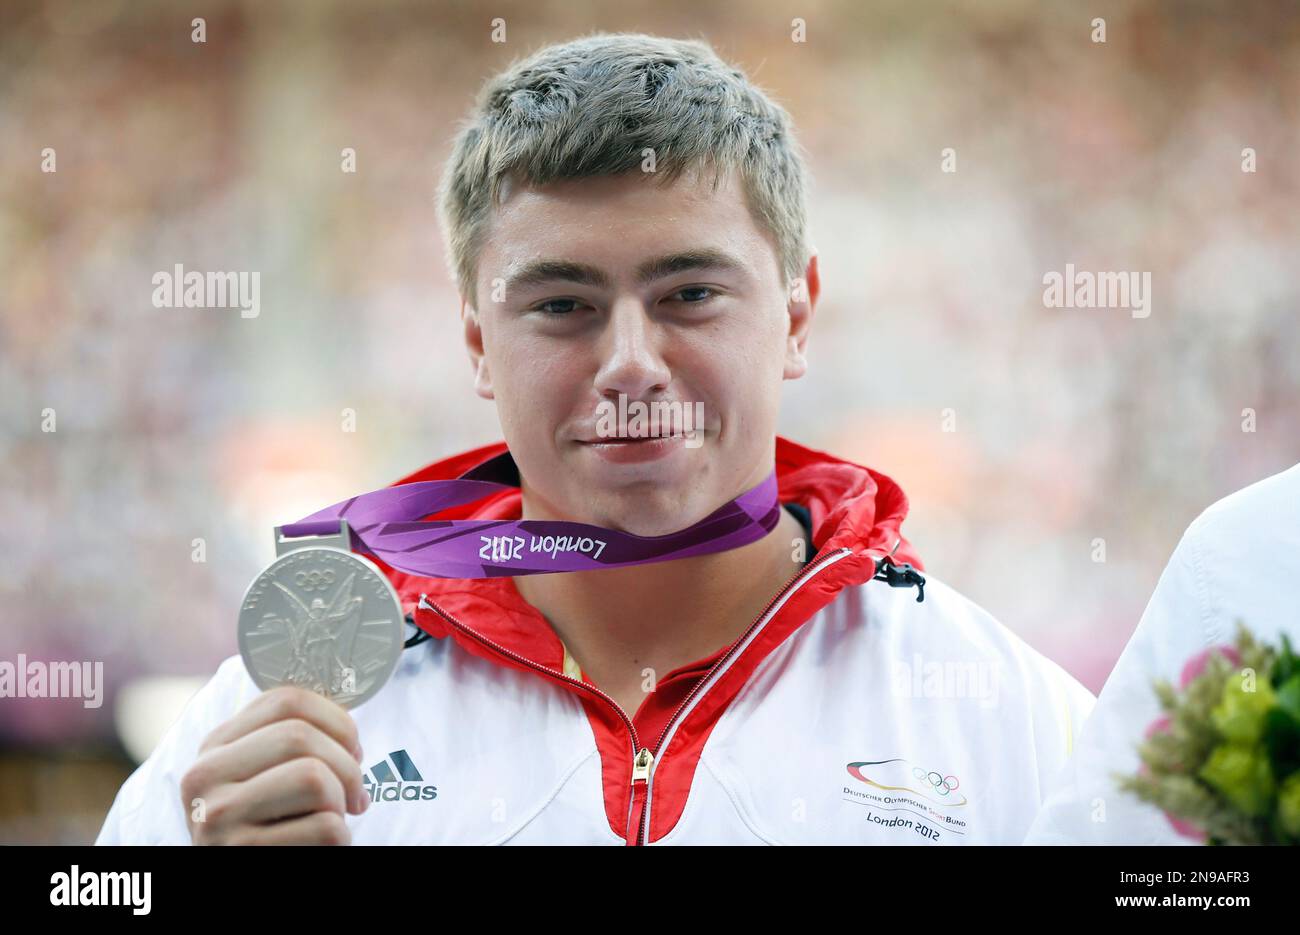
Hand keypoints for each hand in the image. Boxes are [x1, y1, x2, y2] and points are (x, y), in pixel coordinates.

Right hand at [180, 686, 367, 843]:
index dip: (336, 719)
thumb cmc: (268, 825)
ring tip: (336, 818)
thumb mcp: (261, 775)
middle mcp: (204, 776)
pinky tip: (325, 845)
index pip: (285, 701)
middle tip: (356, 792)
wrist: (247, 872)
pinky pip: (325, 827)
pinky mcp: (241, 852)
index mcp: (214, 746)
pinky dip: (342, 837)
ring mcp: (217, 817)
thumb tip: (347, 727)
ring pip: (313, 777)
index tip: (353, 748)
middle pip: (299, 736)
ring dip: (342, 801)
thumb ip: (288, 742)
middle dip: (347, 764)